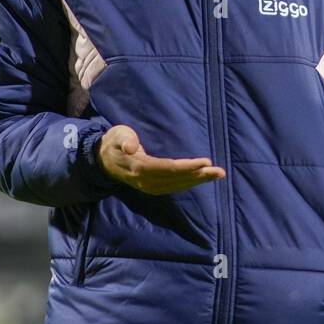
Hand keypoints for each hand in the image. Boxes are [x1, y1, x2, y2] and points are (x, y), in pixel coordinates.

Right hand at [96, 124, 225, 194]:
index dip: (188, 167)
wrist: (103, 160)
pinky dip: (189, 184)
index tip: (205, 162)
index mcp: (140, 167)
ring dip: (198, 181)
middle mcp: (146, 180)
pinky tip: (202, 179)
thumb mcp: (118, 135)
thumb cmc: (115, 142)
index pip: (169, 168)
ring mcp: (149, 186)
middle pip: (177, 179)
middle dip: (200, 176)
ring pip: (178, 185)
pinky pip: (174, 187)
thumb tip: (131, 147)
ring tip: (217, 175)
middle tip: (220, 172)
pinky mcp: (152, 187)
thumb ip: (125, 140)